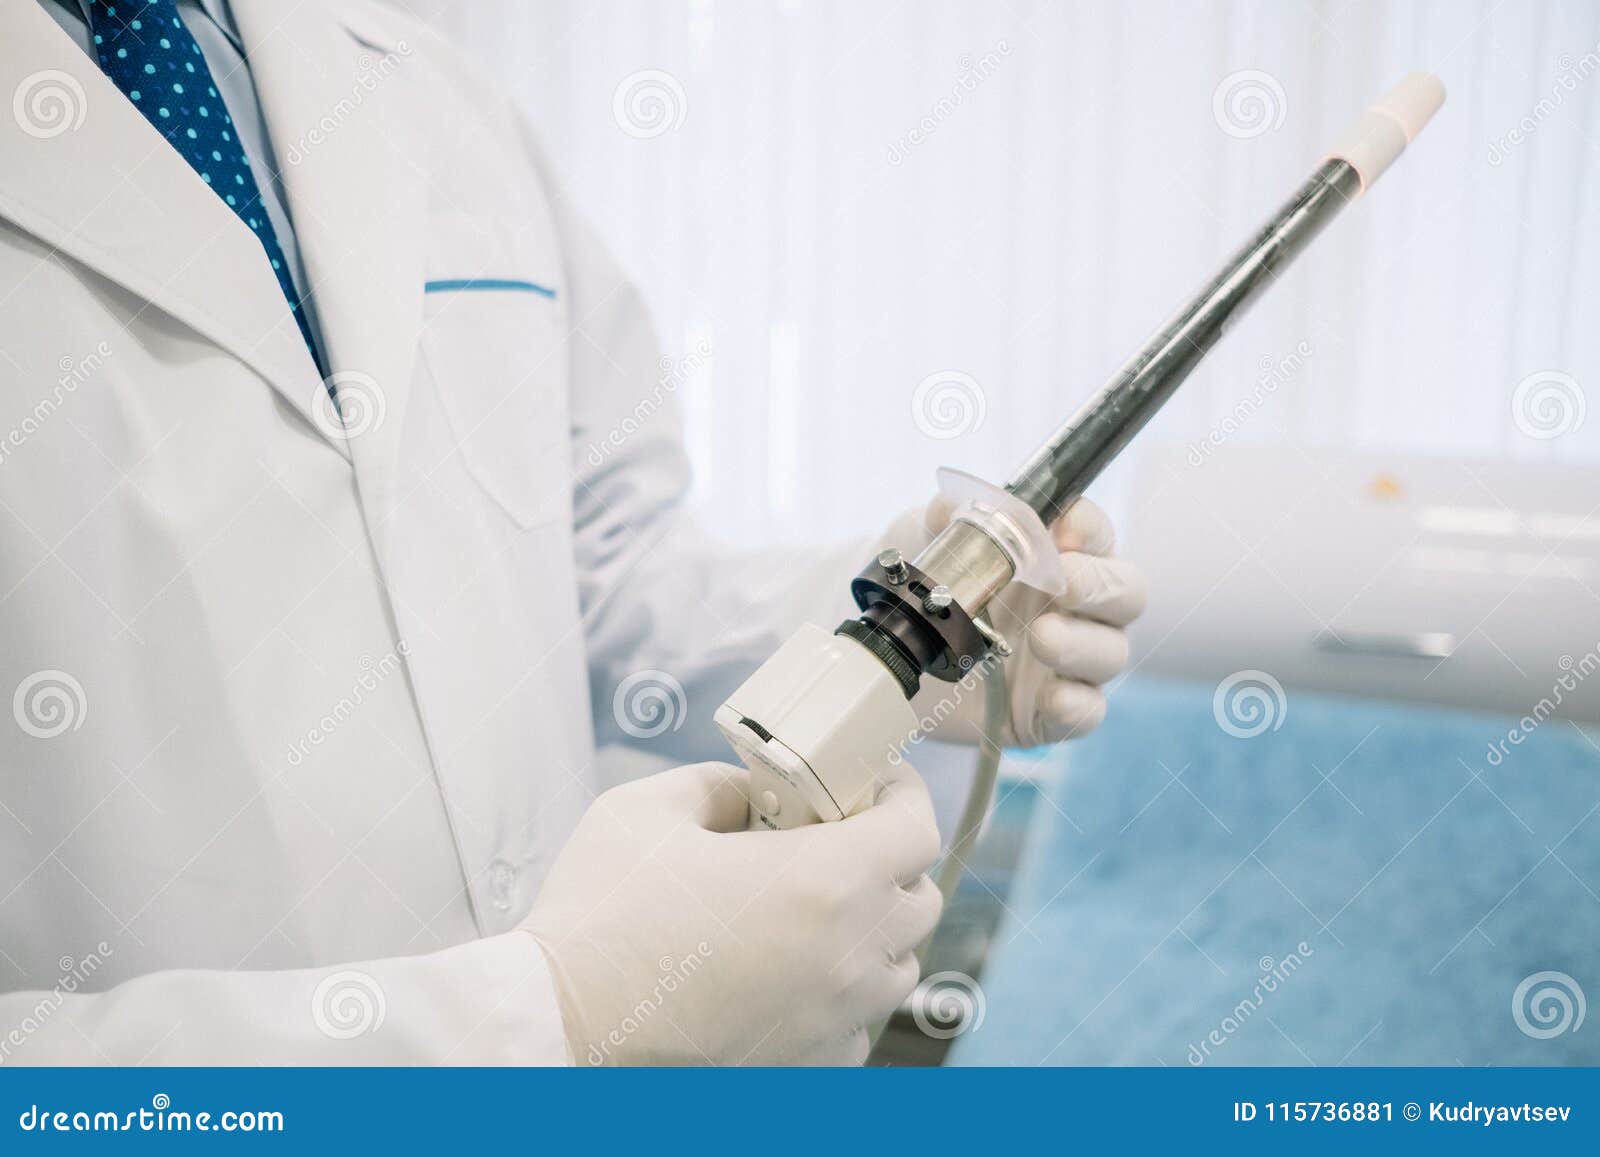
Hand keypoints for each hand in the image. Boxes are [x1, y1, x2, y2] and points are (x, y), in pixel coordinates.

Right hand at [522, 761, 941, 1065]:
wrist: (562, 1032)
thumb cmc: (599, 919)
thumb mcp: (648, 810)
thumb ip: (718, 784)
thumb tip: (751, 794)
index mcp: (824, 881)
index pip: (916, 828)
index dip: (903, 795)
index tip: (876, 785)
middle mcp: (849, 957)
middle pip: (921, 900)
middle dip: (892, 859)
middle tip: (839, 839)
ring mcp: (834, 1021)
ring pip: (896, 966)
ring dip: (872, 929)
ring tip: (812, 909)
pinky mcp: (809, 1068)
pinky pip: (858, 1023)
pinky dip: (842, 992)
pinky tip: (788, 972)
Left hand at [881, 495, 1145, 747]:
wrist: (895, 655)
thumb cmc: (930, 586)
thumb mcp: (924, 543)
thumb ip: (941, 520)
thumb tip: (950, 505)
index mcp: (1057, 556)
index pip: (1094, 534)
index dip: (1088, 528)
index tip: (1065, 527)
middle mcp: (1075, 606)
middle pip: (1126, 592)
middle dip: (1100, 585)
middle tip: (1065, 583)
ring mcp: (1069, 660)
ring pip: (1112, 653)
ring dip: (1082, 644)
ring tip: (1041, 638)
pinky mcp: (1051, 710)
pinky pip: (1086, 712)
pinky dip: (1076, 706)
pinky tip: (1053, 698)